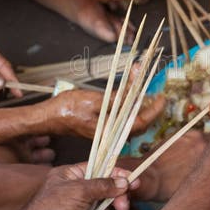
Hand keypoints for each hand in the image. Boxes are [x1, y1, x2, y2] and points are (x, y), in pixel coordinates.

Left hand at [19, 164, 138, 209]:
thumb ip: (104, 185)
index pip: (99, 169)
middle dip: (113, 202)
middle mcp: (75, 191)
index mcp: (71, 175)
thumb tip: (124, 182)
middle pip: (105, 192)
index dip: (117, 174)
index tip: (134, 180)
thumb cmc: (53, 208)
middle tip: (123, 208)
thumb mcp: (80, 190)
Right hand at [40, 88, 165, 138]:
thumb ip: (115, 100)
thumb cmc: (67, 110)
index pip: (141, 122)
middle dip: (146, 98)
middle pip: (138, 117)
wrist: (48, 117)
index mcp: (111, 130)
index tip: (162, 97)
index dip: (154, 110)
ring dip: (135, 96)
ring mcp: (107, 129)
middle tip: (148, 79)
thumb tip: (134, 96)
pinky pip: (121, 113)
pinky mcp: (102, 123)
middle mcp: (112, 133)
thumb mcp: (93, 101)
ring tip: (137, 76)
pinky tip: (126, 88)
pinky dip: (126, 99)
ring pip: (130, 114)